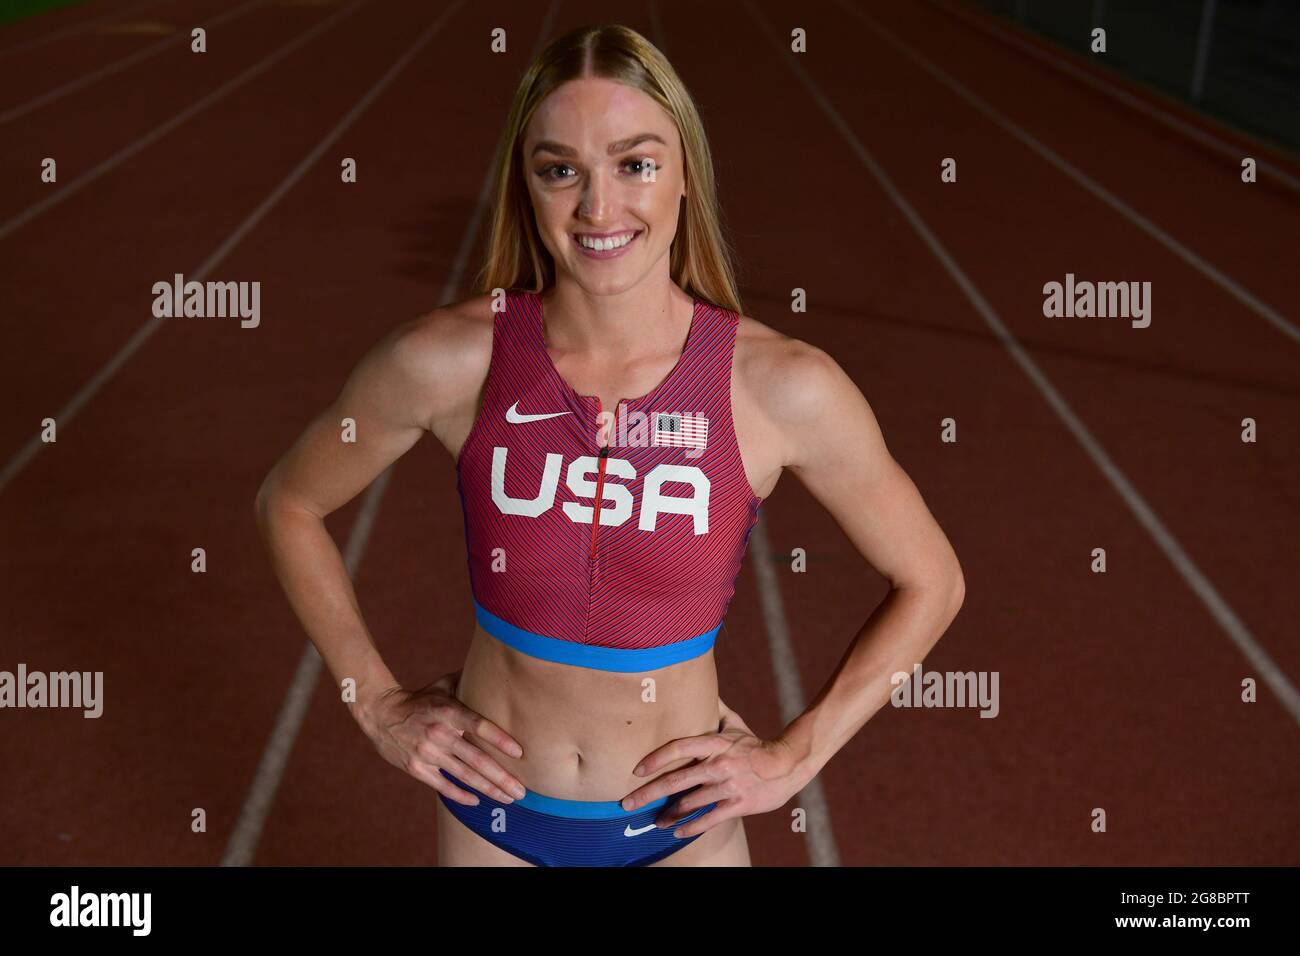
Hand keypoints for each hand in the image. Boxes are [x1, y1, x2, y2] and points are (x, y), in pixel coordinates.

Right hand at [355, 671, 526, 805]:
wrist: (381, 714)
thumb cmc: (419, 699)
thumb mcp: (442, 685)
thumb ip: (468, 682)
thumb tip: (495, 670)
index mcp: (448, 712)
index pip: (479, 726)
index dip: (500, 740)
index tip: (520, 753)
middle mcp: (439, 734)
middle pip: (476, 759)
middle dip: (501, 777)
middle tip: (521, 790)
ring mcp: (427, 753)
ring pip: (464, 776)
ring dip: (488, 789)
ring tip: (508, 799)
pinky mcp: (417, 768)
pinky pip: (443, 786)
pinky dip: (461, 795)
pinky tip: (478, 802)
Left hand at [620, 697, 802, 837]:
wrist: (787, 764)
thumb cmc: (756, 744)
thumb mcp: (735, 724)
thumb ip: (714, 711)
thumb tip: (701, 691)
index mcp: (714, 743)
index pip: (678, 748)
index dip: (655, 759)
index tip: (636, 771)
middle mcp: (718, 764)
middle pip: (676, 780)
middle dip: (647, 794)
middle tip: (626, 803)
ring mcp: (728, 786)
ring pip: (690, 803)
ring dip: (668, 815)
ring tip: (653, 822)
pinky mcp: (738, 804)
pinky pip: (710, 819)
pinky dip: (691, 827)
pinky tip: (677, 833)